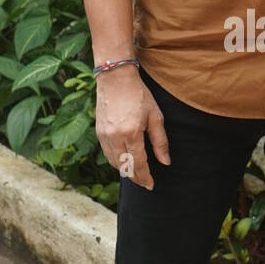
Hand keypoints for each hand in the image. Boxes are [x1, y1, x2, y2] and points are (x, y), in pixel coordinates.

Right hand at [94, 66, 169, 189]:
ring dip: (125, 171)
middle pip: (125, 167)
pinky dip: (116, 161)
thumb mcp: (155, 117)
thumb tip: (165, 162)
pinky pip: (107, 154)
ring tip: (136, 173)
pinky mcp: (98, 132)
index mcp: (131, 133)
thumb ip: (160, 142)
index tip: (151, 185)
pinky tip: (124, 161)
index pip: (138, 164)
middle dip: (135, 177)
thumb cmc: (139, 95)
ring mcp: (104, 135)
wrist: (115, 78)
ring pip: (114, 163)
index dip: (145, 177)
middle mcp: (115, 137)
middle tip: (145, 182)